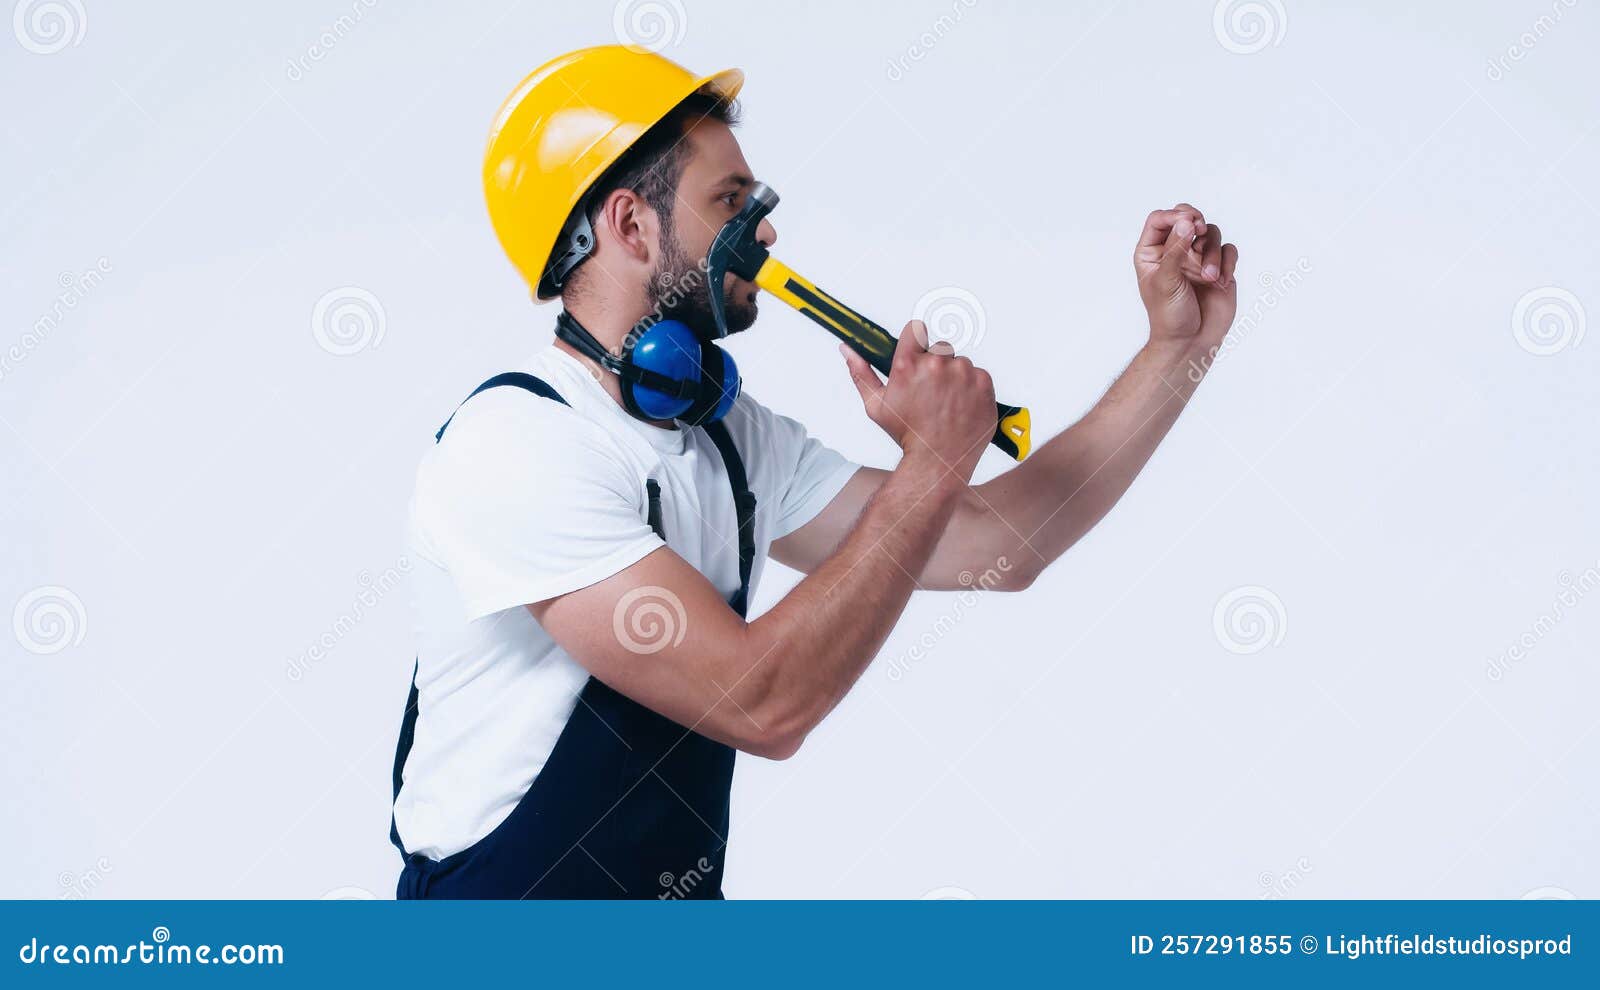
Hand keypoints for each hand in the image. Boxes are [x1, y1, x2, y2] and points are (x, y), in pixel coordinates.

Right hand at [842, 321, 994, 483]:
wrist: (938, 461)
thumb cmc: (908, 435)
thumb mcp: (876, 406)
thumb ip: (861, 373)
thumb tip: (847, 350)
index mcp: (908, 366)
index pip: (915, 329)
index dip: (917, 341)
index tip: (918, 354)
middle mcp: (936, 365)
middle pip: (939, 348)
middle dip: (936, 365)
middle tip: (932, 392)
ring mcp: (963, 373)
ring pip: (960, 363)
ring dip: (955, 377)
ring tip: (947, 403)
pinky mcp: (983, 384)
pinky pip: (978, 375)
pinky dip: (972, 388)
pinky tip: (962, 406)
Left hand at [1134, 203, 1238, 350]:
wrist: (1191, 341)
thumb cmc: (1170, 316)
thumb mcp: (1166, 281)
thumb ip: (1175, 249)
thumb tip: (1186, 222)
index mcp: (1152, 253)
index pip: (1159, 220)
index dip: (1174, 216)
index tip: (1188, 223)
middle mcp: (1175, 252)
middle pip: (1186, 217)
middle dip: (1196, 221)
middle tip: (1199, 231)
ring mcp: (1197, 259)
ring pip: (1211, 233)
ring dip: (1212, 252)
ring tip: (1209, 277)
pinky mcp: (1219, 268)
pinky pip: (1228, 250)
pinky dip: (1227, 261)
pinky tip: (1220, 281)